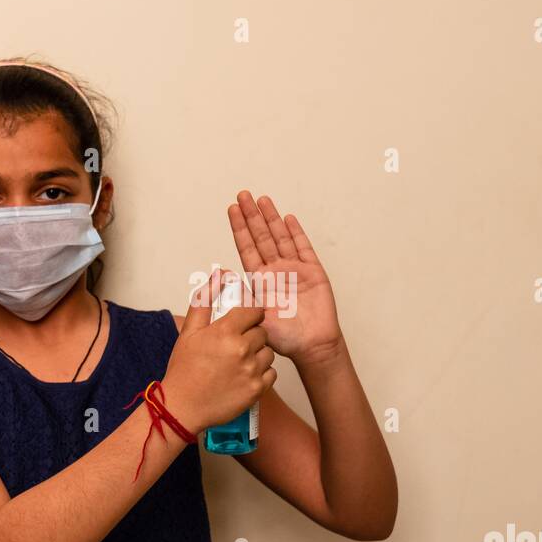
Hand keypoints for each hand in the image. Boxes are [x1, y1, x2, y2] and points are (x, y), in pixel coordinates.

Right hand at [161, 268, 276, 433]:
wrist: (182, 407)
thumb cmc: (184, 369)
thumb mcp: (190, 331)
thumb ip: (205, 300)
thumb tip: (218, 274)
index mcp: (226, 331)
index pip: (254, 311)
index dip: (249, 315)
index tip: (243, 322)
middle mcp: (242, 349)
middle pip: (262, 332)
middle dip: (252, 335)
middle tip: (236, 345)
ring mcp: (251, 370)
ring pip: (268, 353)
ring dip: (258, 354)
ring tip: (239, 362)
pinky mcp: (257, 389)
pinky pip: (271, 374)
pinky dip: (262, 374)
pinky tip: (245, 376)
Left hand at [228, 191, 342, 366]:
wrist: (312, 346)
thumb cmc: (285, 338)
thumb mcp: (256, 319)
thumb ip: (244, 298)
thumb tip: (228, 279)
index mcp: (260, 281)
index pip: (247, 248)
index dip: (240, 228)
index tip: (232, 210)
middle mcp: (276, 271)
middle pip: (262, 237)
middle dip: (252, 216)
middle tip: (243, 195)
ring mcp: (295, 269)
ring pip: (281, 238)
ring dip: (271, 219)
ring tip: (263, 200)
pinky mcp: (313, 272)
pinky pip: (304, 248)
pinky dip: (296, 233)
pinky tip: (288, 219)